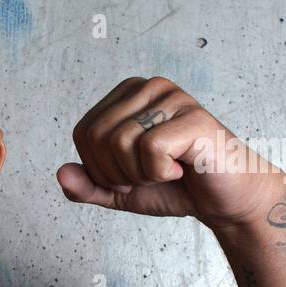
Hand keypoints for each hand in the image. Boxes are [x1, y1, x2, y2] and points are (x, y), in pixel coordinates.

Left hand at [56, 76, 285, 227]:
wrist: (225, 200)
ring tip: (167, 171)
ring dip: (139, 174)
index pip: (83, 133)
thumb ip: (87, 186)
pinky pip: (150, 148)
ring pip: (120, 142)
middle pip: (97, 136)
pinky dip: (159, 172)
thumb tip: (61, 173)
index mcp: (126, 95)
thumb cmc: (175, 187)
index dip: (99, 168)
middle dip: (116, 173)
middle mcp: (148, 87)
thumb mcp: (119, 191)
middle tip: (150, 175)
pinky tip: (181, 168)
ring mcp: (172, 96)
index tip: (133, 174)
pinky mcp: (192, 116)